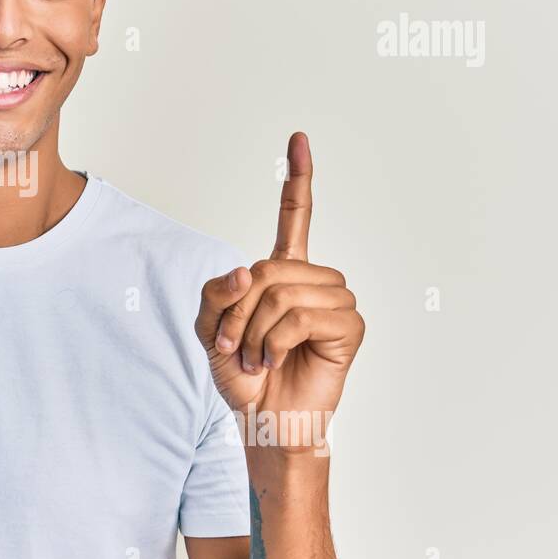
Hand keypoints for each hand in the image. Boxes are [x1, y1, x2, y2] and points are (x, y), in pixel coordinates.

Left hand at [194, 132, 363, 453]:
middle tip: (232, 346)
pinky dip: (275, 341)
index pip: (294, 219)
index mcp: (282, 273)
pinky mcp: (349, 327)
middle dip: (238, 310)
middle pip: (268, 268)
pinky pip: (301, 316)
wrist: (262, 418)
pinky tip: (273, 360)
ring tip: (253, 357)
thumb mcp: (208, 329)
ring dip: (254, 330)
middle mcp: (314, 281)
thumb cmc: (241, 374)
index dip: (298, 181)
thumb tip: (245, 269)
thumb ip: (215, 293)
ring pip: (283, 292)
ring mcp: (335, 301)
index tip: (299, 140)